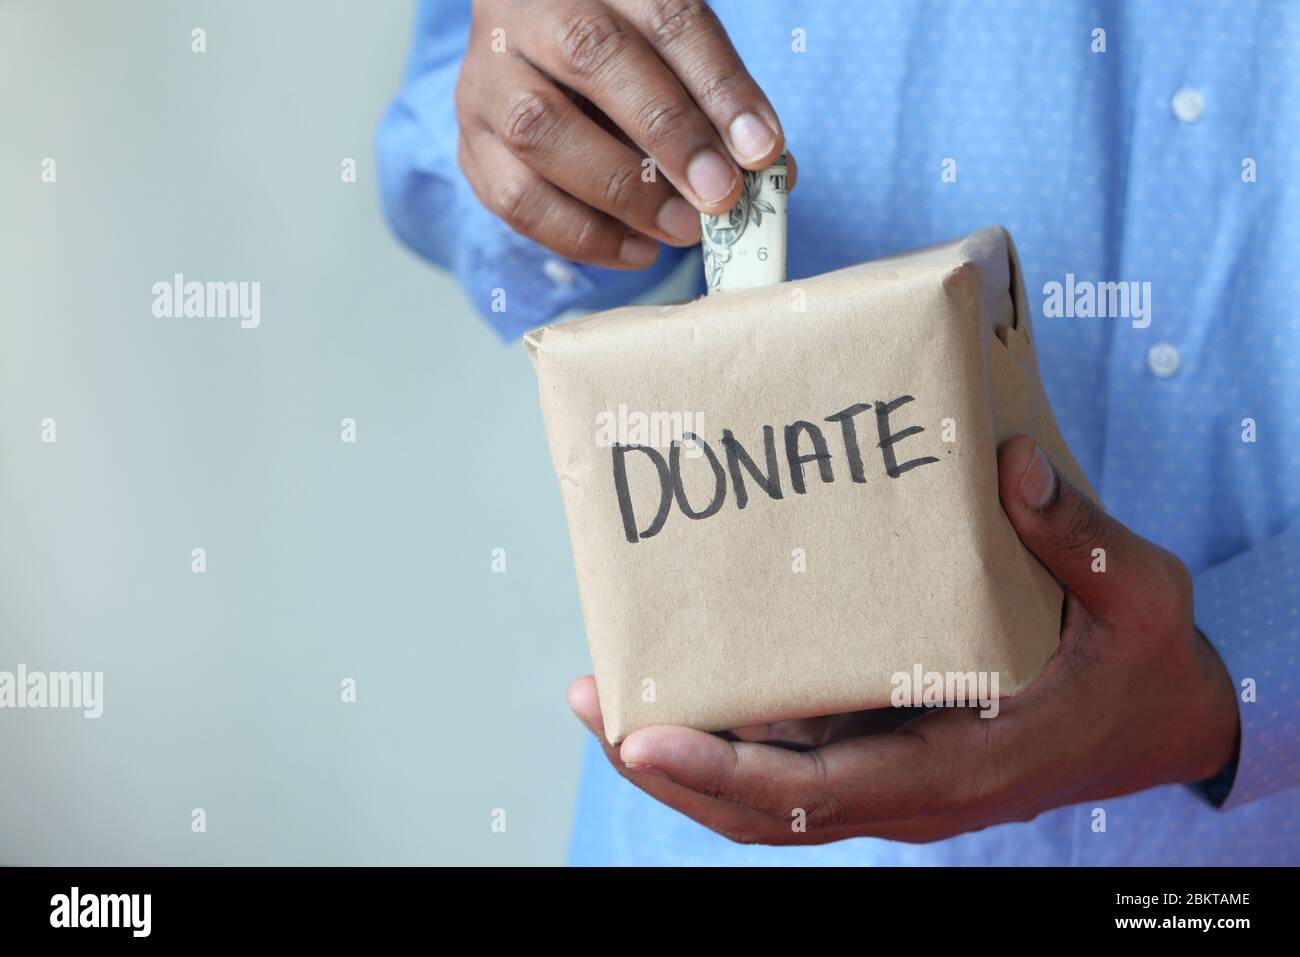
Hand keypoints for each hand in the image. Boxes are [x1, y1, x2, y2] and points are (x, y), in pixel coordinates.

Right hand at [455, 0, 791, 267]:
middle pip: (595, 58)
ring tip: (680, 229)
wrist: (534, 49)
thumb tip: (773, 172)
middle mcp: (531, 13)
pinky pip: (513, 196)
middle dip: (668, 136)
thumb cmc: (624, 59)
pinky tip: (637, 250)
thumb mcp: (674, 56)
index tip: (763, 148)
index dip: (720, 86)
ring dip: (620, 192)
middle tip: (719, 196)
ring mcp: (490, 76)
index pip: (667, 17)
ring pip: (539, 131)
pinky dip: (581, 235)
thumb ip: (718, 102)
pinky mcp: (469, 139)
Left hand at [567, 435, 1240, 844]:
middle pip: (763, 807)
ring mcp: (892, 778)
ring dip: (686, 755)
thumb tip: (1010, 466)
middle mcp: (909, 789)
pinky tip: (691, 680)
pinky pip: (794, 762)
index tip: (643, 739)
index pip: (819, 791)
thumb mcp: (1138, 597)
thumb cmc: (1140, 668)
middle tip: (591, 701)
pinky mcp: (887, 752)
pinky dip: (733, 737)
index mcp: (957, 766)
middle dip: (670, 767)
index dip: (725, 773)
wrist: (1157, 723)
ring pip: (768, 794)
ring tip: (610, 688)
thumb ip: (1076, 537)